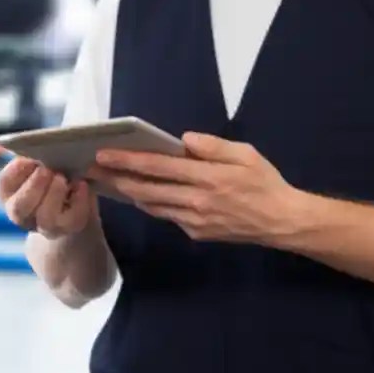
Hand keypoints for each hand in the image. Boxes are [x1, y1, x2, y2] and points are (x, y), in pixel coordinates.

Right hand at [0, 139, 97, 238]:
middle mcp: (24, 214)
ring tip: (63, 178)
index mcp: (9, 195)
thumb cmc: (45, 175)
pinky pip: (73, 219)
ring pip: (45, 218)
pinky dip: (79, 201)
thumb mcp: (26, 163)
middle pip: (20, 208)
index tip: (28, 158)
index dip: (16, 172)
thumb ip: (0, 151)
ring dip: (53, 196)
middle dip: (32, 188)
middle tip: (46, 169)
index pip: (5, 185)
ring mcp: (46, 225)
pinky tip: (82, 185)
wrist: (71, 202)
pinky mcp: (70, 227)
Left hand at [89, 132, 305, 243]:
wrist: (283, 223)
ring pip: (151, 206)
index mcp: (208, 177)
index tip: (103, 154)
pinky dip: (149, 204)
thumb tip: (184, 140)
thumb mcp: (245, 153)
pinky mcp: (196, 233)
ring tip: (106, 180)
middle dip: (115, 178)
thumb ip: (212, 146)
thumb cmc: (265, 183)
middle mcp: (196, 201)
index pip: (158, 167)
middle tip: (90, 168)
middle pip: (145, 189)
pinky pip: (166, 215)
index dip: (127, 160)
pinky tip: (137, 194)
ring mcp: (194, 220)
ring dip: (126, 193)